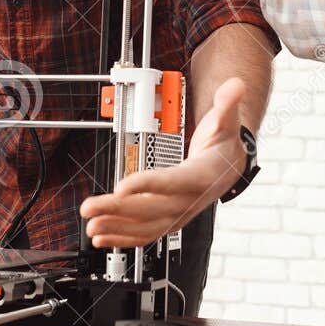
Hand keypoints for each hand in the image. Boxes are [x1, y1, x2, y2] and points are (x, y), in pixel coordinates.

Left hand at [80, 77, 248, 247]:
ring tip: (90, 226)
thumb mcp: (226, 121)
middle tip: (90, 206)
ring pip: (144, 227)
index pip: (171, 183)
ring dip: (115, 228)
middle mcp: (188, 200)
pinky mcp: (169, 220)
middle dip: (117, 209)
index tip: (121, 186)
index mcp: (200, 176)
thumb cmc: (223, 144)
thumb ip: (227, 105)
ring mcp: (178, 214)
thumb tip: (234, 87)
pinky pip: (145, 234)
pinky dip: (123, 238)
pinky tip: (102, 237)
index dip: (146, 185)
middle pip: (150, 209)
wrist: (230, 167)